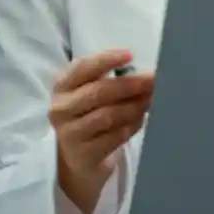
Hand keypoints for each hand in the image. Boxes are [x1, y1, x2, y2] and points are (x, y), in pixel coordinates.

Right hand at [50, 49, 153, 213]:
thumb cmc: (89, 116)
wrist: (77, 159)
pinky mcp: (84, 155)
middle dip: (130, 85)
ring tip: (150, 101)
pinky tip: (140, 120)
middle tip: (153, 81)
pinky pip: (114, 137)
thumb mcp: (91, 94)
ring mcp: (70, 134)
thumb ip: (112, 81)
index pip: (81, 68)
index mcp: (62, 86)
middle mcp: (61, 109)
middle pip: (98, 92)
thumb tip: (148, 75)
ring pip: (108, 116)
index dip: (105, 59)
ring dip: (134, 107)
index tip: (129, 54)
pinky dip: (131, 126)